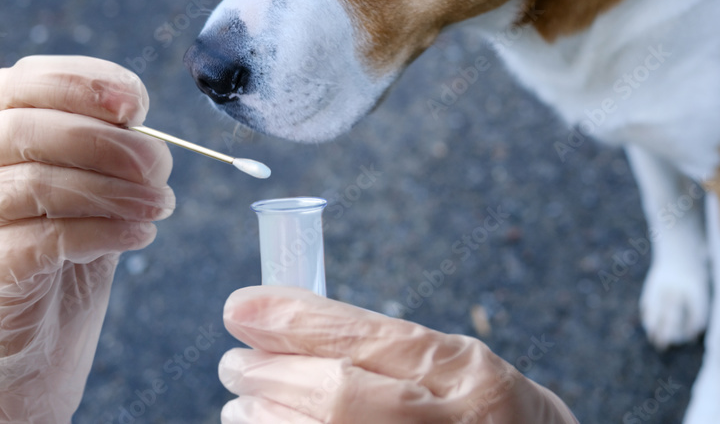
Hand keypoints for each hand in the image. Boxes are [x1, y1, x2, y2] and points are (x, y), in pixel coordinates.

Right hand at [0, 56, 174, 422]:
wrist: (15, 332)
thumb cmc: (51, 240)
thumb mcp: (77, 180)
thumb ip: (101, 146)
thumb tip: (147, 136)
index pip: (23, 81)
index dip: (84, 84)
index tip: (137, 105)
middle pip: (29, 131)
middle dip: (108, 143)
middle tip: (159, 165)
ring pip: (38, 184)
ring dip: (115, 192)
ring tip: (160, 204)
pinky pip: (47, 240)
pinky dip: (105, 233)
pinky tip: (140, 235)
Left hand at [220, 286, 578, 423]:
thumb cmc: (485, 416)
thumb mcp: (455, 366)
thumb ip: (385, 347)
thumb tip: (289, 322)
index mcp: (467, 378)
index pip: (369, 340)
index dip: (297, 322)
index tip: (240, 307)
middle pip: (340, 397)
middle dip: (273, 375)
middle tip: (234, 364)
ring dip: (267, 419)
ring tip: (239, 405)